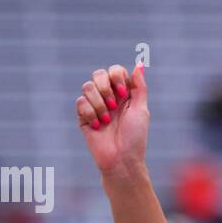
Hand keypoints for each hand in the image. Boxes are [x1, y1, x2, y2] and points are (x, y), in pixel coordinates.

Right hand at [76, 63, 148, 177]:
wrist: (121, 159)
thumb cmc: (135, 137)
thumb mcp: (141, 110)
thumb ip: (139, 87)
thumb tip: (140, 63)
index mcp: (124, 94)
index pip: (115, 70)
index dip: (116, 76)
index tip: (123, 93)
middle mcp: (109, 97)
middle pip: (98, 74)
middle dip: (105, 88)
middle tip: (114, 106)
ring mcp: (95, 105)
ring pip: (87, 87)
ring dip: (98, 103)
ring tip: (107, 120)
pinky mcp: (83, 116)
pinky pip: (80, 102)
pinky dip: (90, 113)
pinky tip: (98, 126)